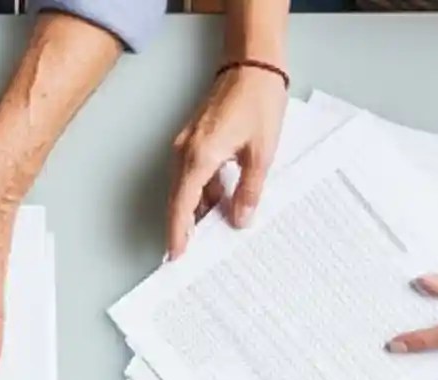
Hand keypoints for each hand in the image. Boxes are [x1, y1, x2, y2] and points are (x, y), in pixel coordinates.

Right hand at [168, 66, 288, 258]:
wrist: (252, 66)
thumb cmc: (257, 102)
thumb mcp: (261, 153)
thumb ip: (249, 191)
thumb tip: (240, 220)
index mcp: (200, 157)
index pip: (182, 205)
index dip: (178, 232)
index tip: (176, 254)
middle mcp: (185, 151)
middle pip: (178, 199)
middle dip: (182, 227)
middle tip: (187, 253)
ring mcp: (186, 144)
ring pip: (184, 187)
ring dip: (193, 210)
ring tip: (206, 233)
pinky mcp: (194, 139)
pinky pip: (192, 174)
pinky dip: (200, 192)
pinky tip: (216, 202)